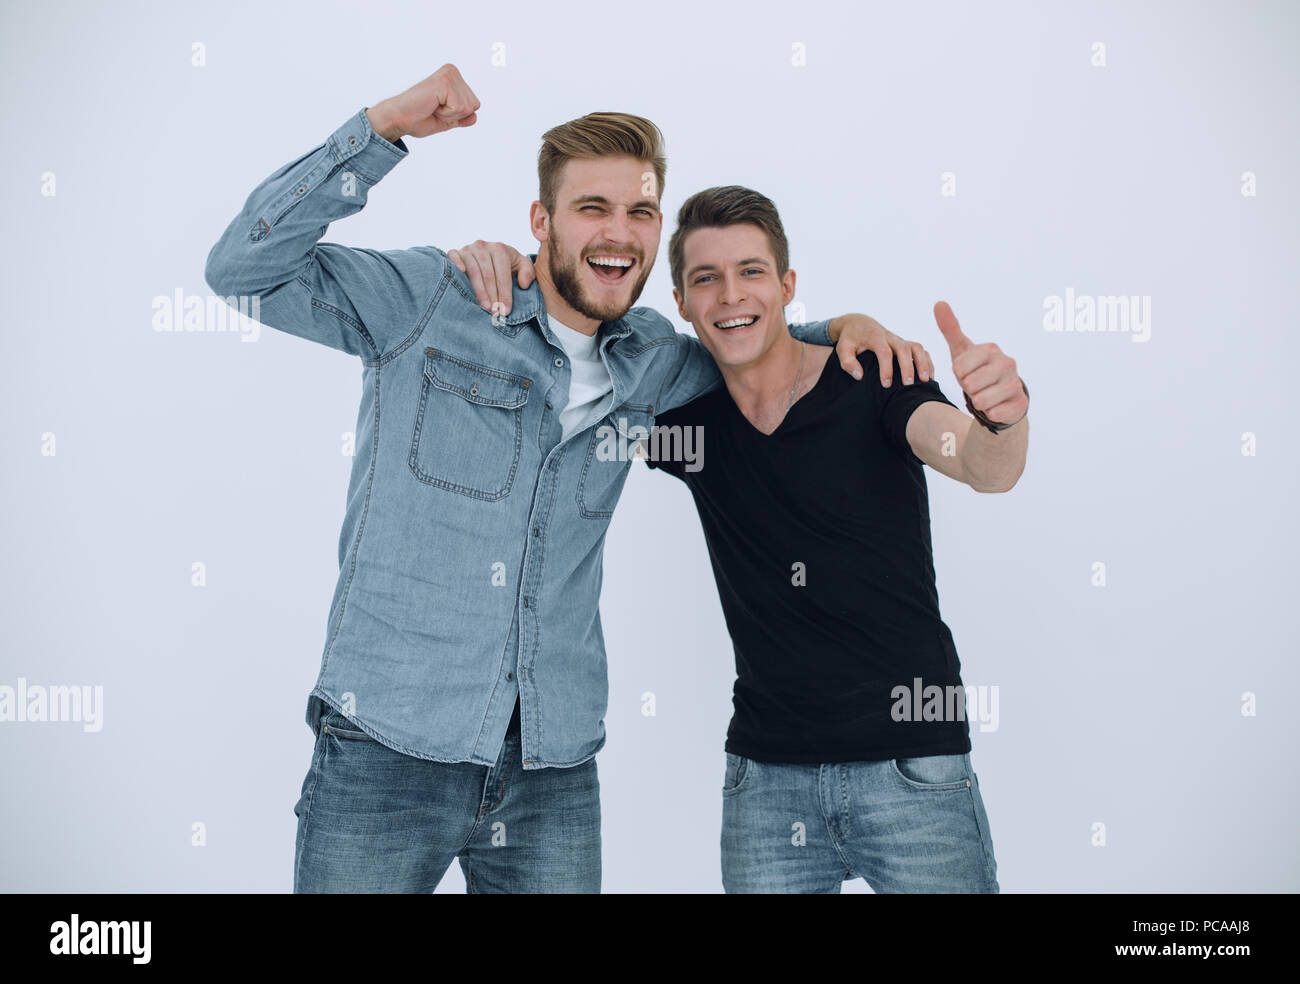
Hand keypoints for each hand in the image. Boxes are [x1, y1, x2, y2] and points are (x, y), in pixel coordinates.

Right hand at [367, 64, 479, 141]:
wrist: (399, 119)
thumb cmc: (418, 118)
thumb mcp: (446, 120)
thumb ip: (461, 117)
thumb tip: (475, 116)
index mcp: (454, 78)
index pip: (475, 105)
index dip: (458, 116)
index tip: (438, 109)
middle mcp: (452, 72)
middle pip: (474, 105)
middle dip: (455, 115)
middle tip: (434, 109)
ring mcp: (449, 75)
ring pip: (468, 107)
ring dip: (449, 115)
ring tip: (432, 107)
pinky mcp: (444, 82)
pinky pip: (459, 108)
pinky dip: (446, 114)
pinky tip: (431, 105)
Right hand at [448, 241, 535, 314]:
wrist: (489, 256)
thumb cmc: (507, 265)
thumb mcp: (522, 266)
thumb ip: (528, 273)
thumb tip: (523, 284)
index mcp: (499, 249)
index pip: (502, 274)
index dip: (505, 293)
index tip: (506, 310)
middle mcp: (482, 246)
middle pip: (487, 274)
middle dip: (492, 296)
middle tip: (495, 312)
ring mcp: (467, 249)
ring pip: (472, 271)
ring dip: (478, 291)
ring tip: (484, 307)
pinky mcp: (455, 253)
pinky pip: (453, 258)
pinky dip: (456, 266)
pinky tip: (461, 280)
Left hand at [832, 314, 934, 386]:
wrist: (858, 323)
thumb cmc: (850, 338)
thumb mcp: (843, 349)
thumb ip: (848, 362)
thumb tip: (859, 376)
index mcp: (874, 337)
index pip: (884, 352)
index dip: (886, 368)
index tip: (886, 384)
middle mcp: (890, 337)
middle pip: (903, 349)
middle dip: (908, 366)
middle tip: (908, 384)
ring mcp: (899, 339)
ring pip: (916, 347)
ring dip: (922, 363)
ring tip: (925, 380)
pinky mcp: (905, 343)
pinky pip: (920, 350)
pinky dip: (927, 361)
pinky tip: (929, 376)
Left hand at [934, 301, 1026, 425]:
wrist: (999, 396)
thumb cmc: (976, 370)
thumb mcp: (961, 351)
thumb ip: (950, 329)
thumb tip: (938, 303)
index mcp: (991, 349)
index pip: (959, 367)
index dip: (958, 374)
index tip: (966, 372)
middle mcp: (1007, 363)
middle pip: (971, 384)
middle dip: (968, 389)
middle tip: (975, 386)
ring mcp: (1016, 382)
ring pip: (982, 400)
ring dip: (977, 402)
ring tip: (984, 395)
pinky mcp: (1020, 402)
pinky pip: (994, 413)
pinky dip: (989, 413)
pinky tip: (994, 406)